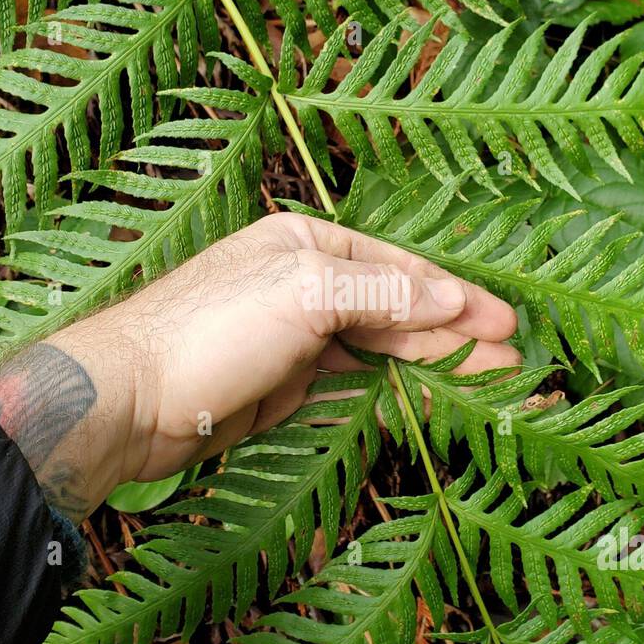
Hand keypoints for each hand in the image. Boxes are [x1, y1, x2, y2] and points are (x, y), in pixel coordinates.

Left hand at [0, 214, 517, 520]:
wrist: (130, 401)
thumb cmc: (209, 331)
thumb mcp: (302, 294)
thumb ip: (383, 295)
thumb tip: (454, 300)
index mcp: (308, 241)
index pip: (401, 270)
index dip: (458, 299)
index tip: (507, 327)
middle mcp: (304, 282)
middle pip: (398, 308)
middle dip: (456, 334)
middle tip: (513, 364)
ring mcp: (296, 334)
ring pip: (381, 346)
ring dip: (433, 362)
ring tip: (490, 384)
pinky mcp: (285, 382)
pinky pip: (355, 380)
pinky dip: (394, 386)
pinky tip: (428, 394)